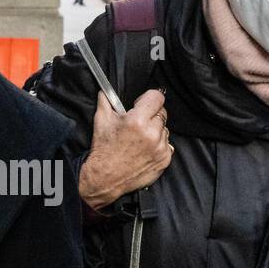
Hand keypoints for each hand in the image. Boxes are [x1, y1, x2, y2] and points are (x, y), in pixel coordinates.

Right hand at [79, 89, 172, 209]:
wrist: (105, 178)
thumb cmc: (104, 149)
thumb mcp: (101, 120)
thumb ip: (106, 100)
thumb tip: (105, 89)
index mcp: (137, 120)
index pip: (157, 97)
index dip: (148, 99)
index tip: (142, 104)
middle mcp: (152, 134)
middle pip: (162, 113)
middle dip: (151, 115)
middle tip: (138, 124)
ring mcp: (160, 148)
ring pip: (165, 129)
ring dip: (155, 131)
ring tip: (139, 140)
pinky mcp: (164, 160)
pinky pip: (167, 145)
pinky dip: (158, 145)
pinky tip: (144, 150)